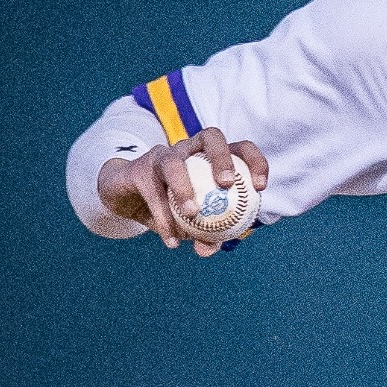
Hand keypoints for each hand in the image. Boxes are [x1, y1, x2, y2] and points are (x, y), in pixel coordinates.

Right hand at [97, 128, 269, 256]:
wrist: (126, 198)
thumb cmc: (169, 206)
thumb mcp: (189, 223)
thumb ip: (203, 235)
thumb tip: (209, 249)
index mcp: (211, 156)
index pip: (241, 148)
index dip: (255, 162)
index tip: (260, 187)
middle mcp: (189, 148)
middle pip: (211, 136)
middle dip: (222, 157)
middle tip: (227, 184)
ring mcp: (162, 154)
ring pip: (174, 161)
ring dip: (184, 187)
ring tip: (192, 213)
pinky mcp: (139, 167)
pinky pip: (152, 190)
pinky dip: (162, 216)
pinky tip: (171, 239)